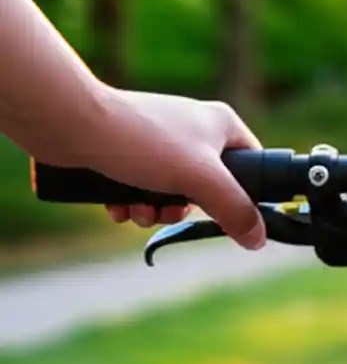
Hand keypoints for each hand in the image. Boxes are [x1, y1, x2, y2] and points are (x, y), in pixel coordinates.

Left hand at [41, 89, 266, 248]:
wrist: (71, 123)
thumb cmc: (143, 142)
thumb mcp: (200, 180)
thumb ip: (234, 210)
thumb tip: (258, 239)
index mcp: (220, 124)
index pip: (254, 161)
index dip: (246, 191)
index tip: (228, 211)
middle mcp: (193, 129)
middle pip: (208, 185)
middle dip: (184, 209)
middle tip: (169, 211)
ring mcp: (159, 140)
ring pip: (171, 190)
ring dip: (155, 211)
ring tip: (136, 210)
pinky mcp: (128, 151)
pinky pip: (142, 187)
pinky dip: (132, 202)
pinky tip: (118, 206)